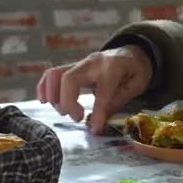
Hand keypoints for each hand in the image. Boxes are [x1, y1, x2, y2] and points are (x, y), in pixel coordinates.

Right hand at [36, 45, 152, 134]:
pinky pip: (51, 74)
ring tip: (65, 112)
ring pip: (55, 74)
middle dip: (68, 102)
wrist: (132, 54)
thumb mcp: (137, 85)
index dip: (97, 112)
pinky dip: (44, 87)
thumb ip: (119, 100)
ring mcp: (80, 63)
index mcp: (114, 67)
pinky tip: (45, 101)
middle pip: (69, 79)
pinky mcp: (72, 67)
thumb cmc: (136, 70)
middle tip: (77, 118)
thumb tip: (100, 120)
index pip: (102, 91)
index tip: (94, 128)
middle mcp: (93, 62)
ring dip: (54, 97)